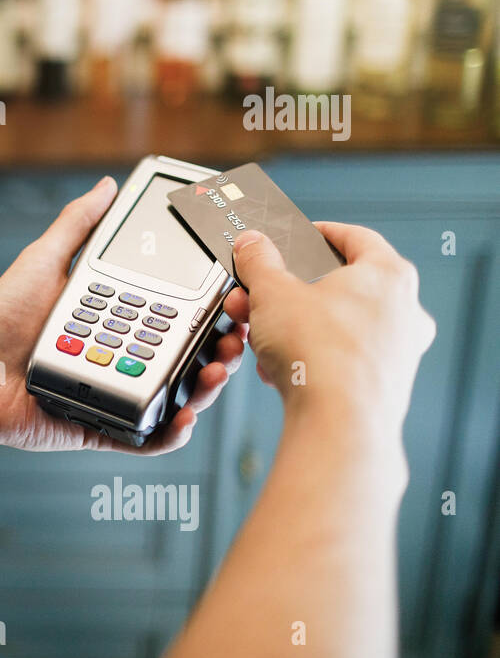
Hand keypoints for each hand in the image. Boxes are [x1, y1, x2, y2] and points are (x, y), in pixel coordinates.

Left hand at [0, 176, 247, 454]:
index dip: (210, 312)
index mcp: (116, 321)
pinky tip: (184, 418)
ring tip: (215, 372)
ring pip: (175, 398)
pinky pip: (145, 438)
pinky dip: (170, 434)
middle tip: (236, 338)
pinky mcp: (101, 429)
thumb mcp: (43, 260)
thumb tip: (105, 185)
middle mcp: (121, 359)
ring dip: (205, 389)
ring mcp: (113, 395)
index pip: (176, 316)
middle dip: (221, 351)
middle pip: (186, 358)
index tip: (235, 300)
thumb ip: (77, 225)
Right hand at [224, 222, 434, 435]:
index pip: (355, 237)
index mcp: (389, 275)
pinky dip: (309, 357)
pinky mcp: (385, 384)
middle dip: (292, 291)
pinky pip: (341, 358)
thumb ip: (259, 262)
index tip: (298, 238)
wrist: (337, 423)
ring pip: (338, 325)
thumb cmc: (320, 354)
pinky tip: (278, 369)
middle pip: (340, 286)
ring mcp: (398, 350)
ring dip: (296, 326)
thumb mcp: (272, 293)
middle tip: (261, 295)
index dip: (320, 234)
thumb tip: (253, 245)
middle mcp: (404, 310)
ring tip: (261, 337)